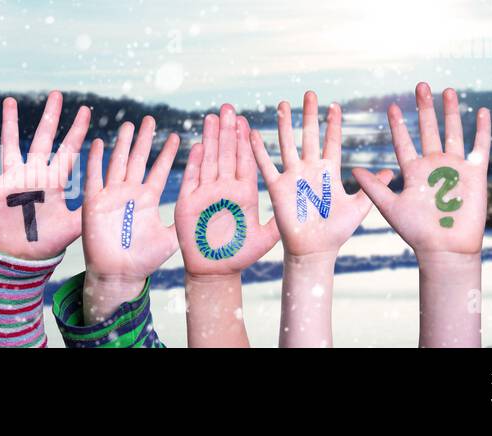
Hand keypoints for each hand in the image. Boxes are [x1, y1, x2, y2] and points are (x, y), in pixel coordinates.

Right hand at [0, 91, 88, 259]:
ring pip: (11, 144)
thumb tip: (114, 203)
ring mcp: (13, 180)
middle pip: (43, 138)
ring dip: (10, 123)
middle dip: (50, 116)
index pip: (68, 150)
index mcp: (54, 181)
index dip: (77, 131)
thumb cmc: (46, 244)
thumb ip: (89, 212)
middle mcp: (34, 175)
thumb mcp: (73, 227)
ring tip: (9, 100)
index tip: (87, 110)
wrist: (19, 260)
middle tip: (56, 93)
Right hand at [80, 116, 178, 320]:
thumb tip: (208, 211)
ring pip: (118, 163)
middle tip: (151, 119)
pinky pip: (94, 177)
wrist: (118, 275)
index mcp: (148, 199)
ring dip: (123, 144)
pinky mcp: (94, 202)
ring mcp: (111, 196)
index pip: (159, 170)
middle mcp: (130, 193)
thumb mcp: (170, 239)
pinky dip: (95, 160)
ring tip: (129, 125)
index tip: (177, 136)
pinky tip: (99, 143)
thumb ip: (184, 221)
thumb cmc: (144, 260)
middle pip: (138, 160)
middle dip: (145, 140)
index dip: (167, 154)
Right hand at [175, 104, 278, 275]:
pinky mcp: (188, 203)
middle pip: (226, 154)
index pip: (246, 160)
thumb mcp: (267, 238)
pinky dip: (194, 162)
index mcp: (243, 193)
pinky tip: (197, 145)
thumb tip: (303, 206)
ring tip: (212, 117)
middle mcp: (225, 189)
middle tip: (229, 107)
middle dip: (227, 131)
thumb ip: (281, 220)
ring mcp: (206, 194)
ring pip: (209, 161)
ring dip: (210, 139)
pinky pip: (192, 179)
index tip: (246, 120)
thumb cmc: (240, 256)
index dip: (245, 140)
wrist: (215, 272)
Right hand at [252, 91, 388, 256]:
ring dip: (285, 125)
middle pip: (309, 136)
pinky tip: (254, 133)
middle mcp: (310, 169)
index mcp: (329, 171)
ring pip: (287, 144)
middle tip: (309, 94)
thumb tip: (392, 170)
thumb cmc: (337, 231)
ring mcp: (293, 176)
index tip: (334, 105)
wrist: (315, 249)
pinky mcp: (277, 188)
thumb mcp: (360, 206)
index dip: (332, 124)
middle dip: (309, 115)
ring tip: (284, 104)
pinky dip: (259, 150)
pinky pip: (266, 166)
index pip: (331, 141)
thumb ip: (372, 186)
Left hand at [352, 83, 489, 255]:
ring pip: (453, 132)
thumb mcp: (390, 207)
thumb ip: (374, 187)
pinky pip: (479, 147)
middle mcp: (434, 165)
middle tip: (420, 85)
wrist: (445, 248)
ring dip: (450, 112)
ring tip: (447, 90)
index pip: (404, 142)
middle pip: (428, 130)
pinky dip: (482, 130)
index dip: (398, 125)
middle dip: (424, 108)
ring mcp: (455, 167)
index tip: (392, 106)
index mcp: (413, 171)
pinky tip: (482, 111)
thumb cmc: (416, 232)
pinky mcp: (475, 173)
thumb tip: (353, 169)